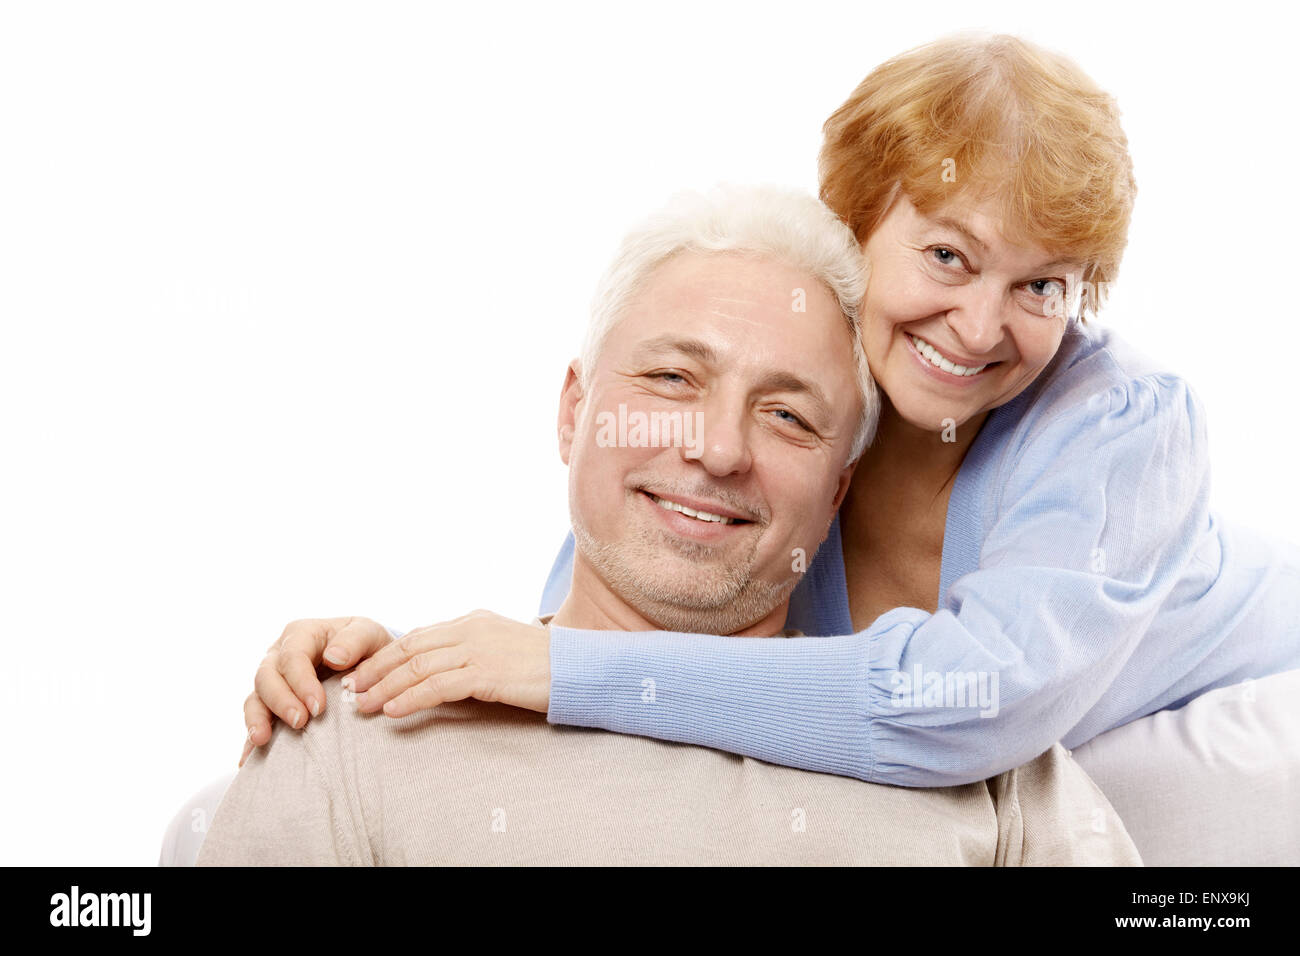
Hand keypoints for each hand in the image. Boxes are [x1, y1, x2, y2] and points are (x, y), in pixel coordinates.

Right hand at [240, 616, 392, 765]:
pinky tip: (249, 760)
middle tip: (300, 722)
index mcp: (303, 634)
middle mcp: (281, 656)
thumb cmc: (369, 647)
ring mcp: (274, 681)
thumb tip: (334, 657)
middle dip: (281, 700)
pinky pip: (256, 721)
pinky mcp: (272, 706)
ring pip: (255, 697)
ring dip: (257, 719)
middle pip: (267, 676)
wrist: (372, 665)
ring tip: (262, 740)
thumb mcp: (370, 634)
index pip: (293, 655)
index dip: (301, 681)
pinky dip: (250, 740)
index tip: (318, 706)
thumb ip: (356, 640)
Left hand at [350, 610, 549, 717]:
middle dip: (375, 669)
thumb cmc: (545, 665)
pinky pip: (438, 686)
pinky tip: (393, 711)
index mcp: (472, 621)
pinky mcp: (487, 673)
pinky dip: (410, 698)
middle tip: (349, 689)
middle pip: (409, 648)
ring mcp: (478, 649)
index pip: (418, 636)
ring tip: (361, 706)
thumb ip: (475, 651)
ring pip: (417, 666)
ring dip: (384, 687)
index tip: (363, 673)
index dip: (386, 655)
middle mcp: (470, 629)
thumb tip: (445, 671)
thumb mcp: (504, 649)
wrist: (581, 669)